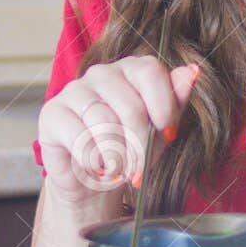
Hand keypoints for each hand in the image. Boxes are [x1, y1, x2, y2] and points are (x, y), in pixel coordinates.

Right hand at [37, 56, 199, 205]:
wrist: (95, 176)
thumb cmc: (131, 148)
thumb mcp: (160, 128)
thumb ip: (176, 100)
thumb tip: (193, 71)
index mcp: (130, 70)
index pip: (151, 72)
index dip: (164, 106)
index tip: (168, 134)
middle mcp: (102, 74)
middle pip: (130, 105)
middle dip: (140, 144)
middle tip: (140, 168)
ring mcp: (74, 91)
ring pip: (104, 122)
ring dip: (117, 156)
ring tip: (120, 170)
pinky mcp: (52, 114)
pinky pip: (79, 136)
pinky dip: (94, 159)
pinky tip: (98, 167)